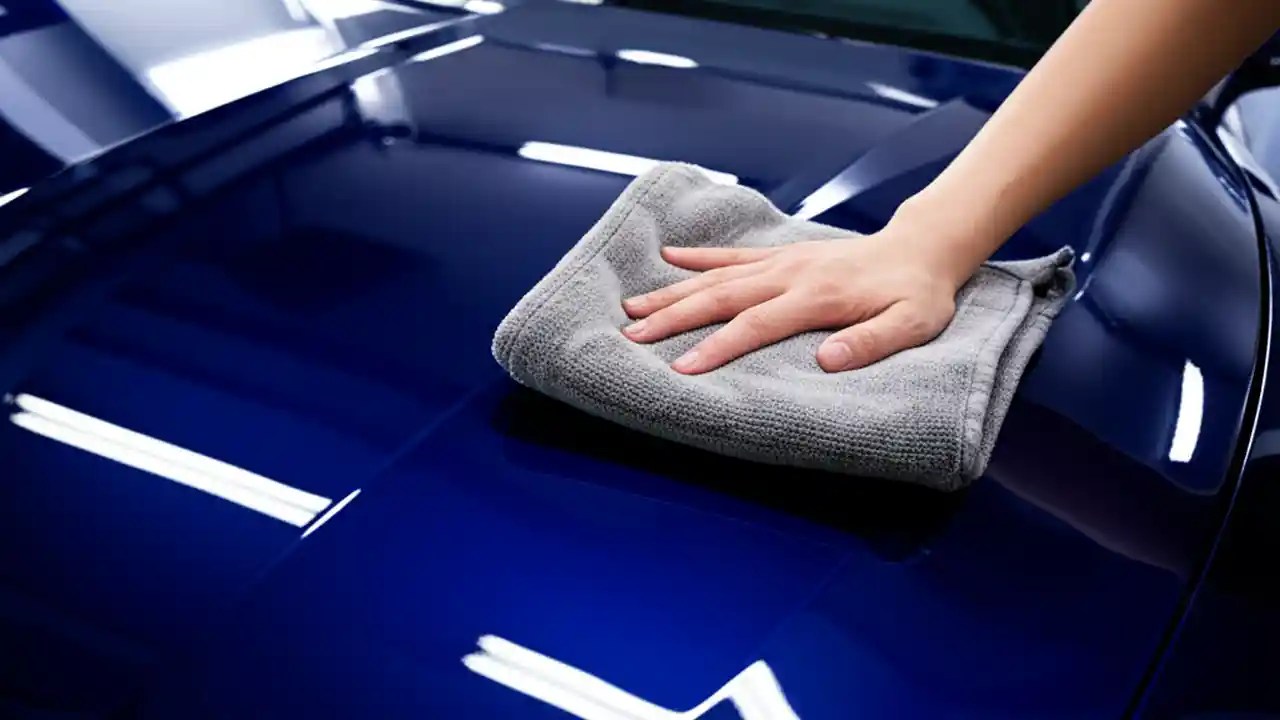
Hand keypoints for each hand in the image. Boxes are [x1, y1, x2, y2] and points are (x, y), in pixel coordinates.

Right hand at [621, 228, 970, 374]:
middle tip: (631, 334)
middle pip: (721, 296)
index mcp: (817, 296)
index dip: (716, 346)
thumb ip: (871, 343)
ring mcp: (783, 261)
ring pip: (717, 276)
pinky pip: (733, 255)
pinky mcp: (782, 255)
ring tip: (631, 306)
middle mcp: (790, 274)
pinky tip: (668, 258)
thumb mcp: (913, 324)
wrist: (922, 248)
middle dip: (673, 316)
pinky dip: (699, 257)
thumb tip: (826, 361)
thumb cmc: (918, 294)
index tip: (680, 367)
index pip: (755, 324)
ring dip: (673, 291)